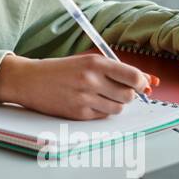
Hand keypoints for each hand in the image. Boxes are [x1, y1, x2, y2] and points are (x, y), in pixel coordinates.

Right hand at [0, 53, 157, 120]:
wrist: (30, 80)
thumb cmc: (60, 70)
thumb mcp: (87, 62)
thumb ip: (116, 70)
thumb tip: (148, 81)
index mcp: (95, 63)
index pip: (133, 76)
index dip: (142, 82)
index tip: (141, 84)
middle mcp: (91, 80)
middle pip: (129, 95)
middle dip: (128, 94)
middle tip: (116, 89)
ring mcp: (85, 98)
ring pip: (118, 108)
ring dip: (115, 104)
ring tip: (100, 96)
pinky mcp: (79, 113)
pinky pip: (103, 116)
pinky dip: (101, 111)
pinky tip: (89, 102)